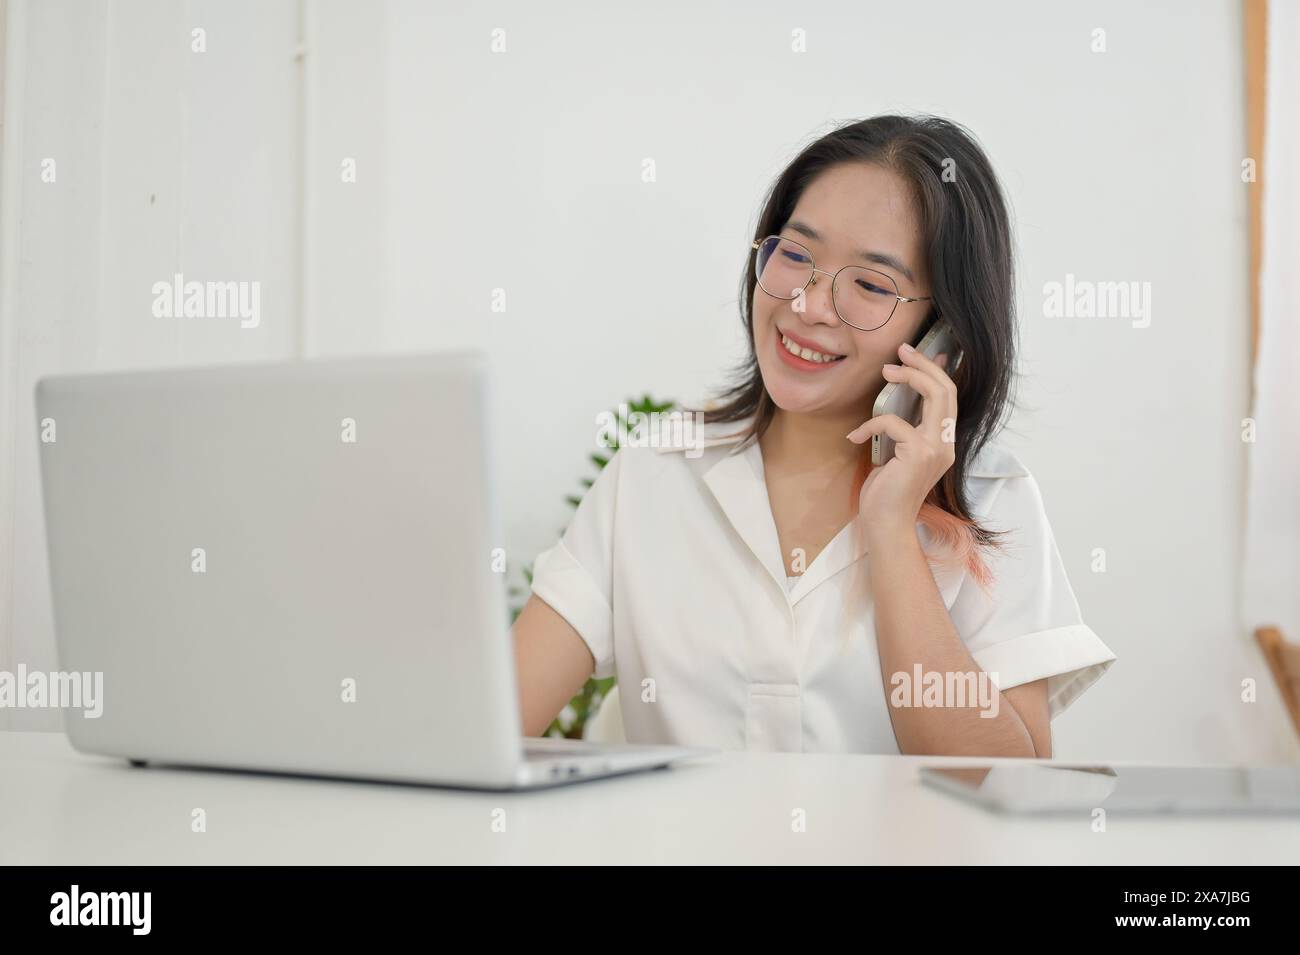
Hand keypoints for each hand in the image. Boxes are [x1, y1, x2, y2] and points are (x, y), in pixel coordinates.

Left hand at [847, 342, 957, 540]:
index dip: (935, 370)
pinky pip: (893, 422)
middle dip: (924, 364)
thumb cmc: (887, 492)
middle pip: (946, 389)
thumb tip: (900, 399)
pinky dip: (870, 424)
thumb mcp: (897, 453)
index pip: (948, 397)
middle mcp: (945, 443)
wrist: (886, 525)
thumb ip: (904, 428)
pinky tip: (855, 436)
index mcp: (943, 442)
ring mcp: (936, 448)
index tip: (916, 354)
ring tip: (886, 371)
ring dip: (908, 377)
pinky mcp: (918, 454)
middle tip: (901, 351)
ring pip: (934, 395)